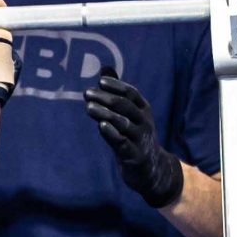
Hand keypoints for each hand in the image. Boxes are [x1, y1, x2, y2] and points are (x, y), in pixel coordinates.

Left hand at [85, 71, 184, 208]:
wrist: (150, 167)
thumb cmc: (134, 135)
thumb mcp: (130, 114)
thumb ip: (117, 93)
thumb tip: (104, 69)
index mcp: (143, 109)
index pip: (131, 93)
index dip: (117, 86)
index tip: (101, 81)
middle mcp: (144, 121)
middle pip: (125, 106)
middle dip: (106, 98)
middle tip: (87, 93)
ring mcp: (140, 138)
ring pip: (122, 123)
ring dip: (105, 114)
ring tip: (89, 107)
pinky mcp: (133, 155)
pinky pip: (122, 142)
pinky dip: (112, 133)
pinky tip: (101, 126)